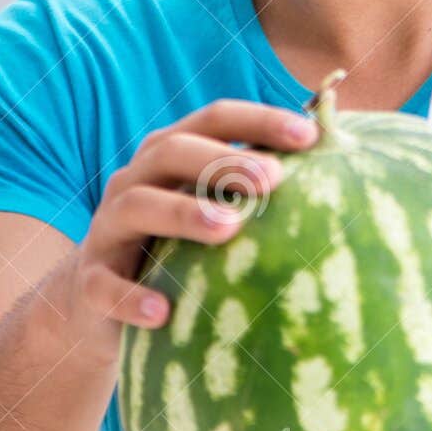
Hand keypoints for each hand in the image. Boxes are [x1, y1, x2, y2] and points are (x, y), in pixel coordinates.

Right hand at [71, 98, 317, 344]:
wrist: (94, 306)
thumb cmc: (178, 250)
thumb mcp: (211, 212)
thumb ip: (256, 188)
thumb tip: (342, 165)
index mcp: (170, 155)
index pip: (213, 117)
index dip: (259, 120)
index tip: (311, 135)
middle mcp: (135, 180)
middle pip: (172, 150)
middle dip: (223, 160)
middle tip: (273, 179)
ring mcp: (107, 229)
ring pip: (140, 207)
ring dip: (184, 213)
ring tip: (229, 229)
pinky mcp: (89, 282)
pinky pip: (104, 286)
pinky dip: (132, 298)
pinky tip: (164, 312)